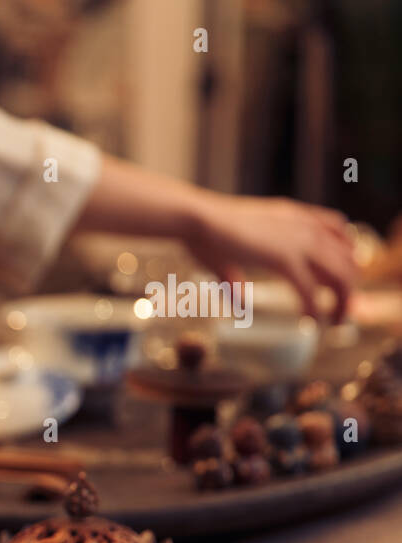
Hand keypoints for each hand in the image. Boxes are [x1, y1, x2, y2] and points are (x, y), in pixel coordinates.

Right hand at [185, 195, 357, 321]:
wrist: (196, 218)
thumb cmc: (203, 232)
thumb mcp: (229, 253)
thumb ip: (237, 279)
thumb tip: (239, 303)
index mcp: (292, 216)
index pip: (338, 231)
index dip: (346, 257)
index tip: (342, 281)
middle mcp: (303, 225)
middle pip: (346, 257)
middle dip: (350, 287)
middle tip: (343, 311)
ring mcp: (297, 240)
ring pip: (338, 275)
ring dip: (340, 301)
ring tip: (334, 322)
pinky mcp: (285, 257)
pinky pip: (310, 289)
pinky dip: (313, 308)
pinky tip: (310, 320)